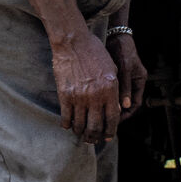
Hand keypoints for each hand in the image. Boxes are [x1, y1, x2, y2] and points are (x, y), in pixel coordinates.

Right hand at [49, 26, 119, 144]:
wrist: (73, 42)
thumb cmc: (94, 51)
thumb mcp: (112, 69)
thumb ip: (114, 89)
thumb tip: (115, 107)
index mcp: (110, 90)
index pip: (112, 118)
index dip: (110, 131)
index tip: (107, 137)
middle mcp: (96, 96)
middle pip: (96, 126)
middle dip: (95, 137)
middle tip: (92, 140)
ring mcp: (79, 97)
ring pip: (81, 124)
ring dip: (81, 132)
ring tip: (80, 134)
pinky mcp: (65, 95)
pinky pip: (66, 116)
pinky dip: (67, 124)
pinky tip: (68, 126)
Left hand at [104, 29, 147, 113]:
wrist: (114, 35)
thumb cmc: (122, 49)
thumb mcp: (125, 68)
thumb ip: (125, 86)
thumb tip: (125, 106)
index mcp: (139, 81)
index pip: (135, 104)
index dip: (126, 113)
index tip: (116, 121)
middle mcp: (132, 82)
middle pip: (125, 104)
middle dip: (116, 113)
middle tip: (104, 121)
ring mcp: (123, 80)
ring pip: (117, 99)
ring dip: (109, 106)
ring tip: (98, 114)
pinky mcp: (113, 77)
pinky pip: (110, 92)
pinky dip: (104, 97)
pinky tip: (94, 102)